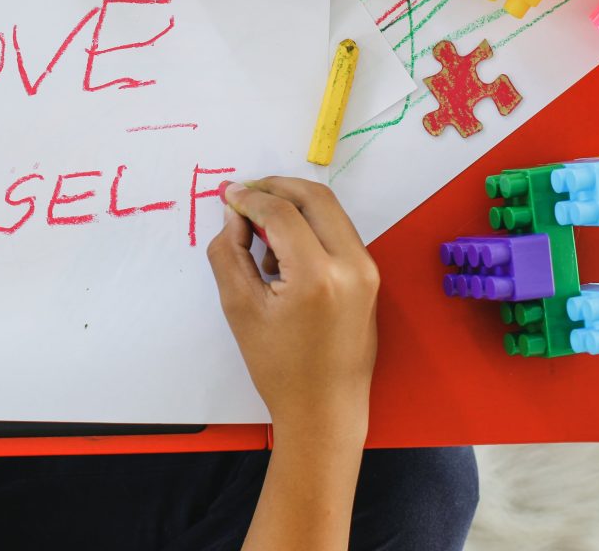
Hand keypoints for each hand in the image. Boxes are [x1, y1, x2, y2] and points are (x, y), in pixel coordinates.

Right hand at [206, 177, 377, 431]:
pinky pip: (339, 232)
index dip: (250, 197)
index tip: (228, 195)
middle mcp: (352, 265)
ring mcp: (368, 270)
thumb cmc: (279, 368)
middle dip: (276, 186)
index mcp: (318, 276)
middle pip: (315, 197)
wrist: (325, 410)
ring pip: (330, 211)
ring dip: (294, 204)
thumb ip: (229, 253)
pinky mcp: (371, 276)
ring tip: (260, 226)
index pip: (281, 212)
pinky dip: (310, 224)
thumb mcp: (240, 309)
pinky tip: (283, 248)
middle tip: (245, 192)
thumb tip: (233, 213)